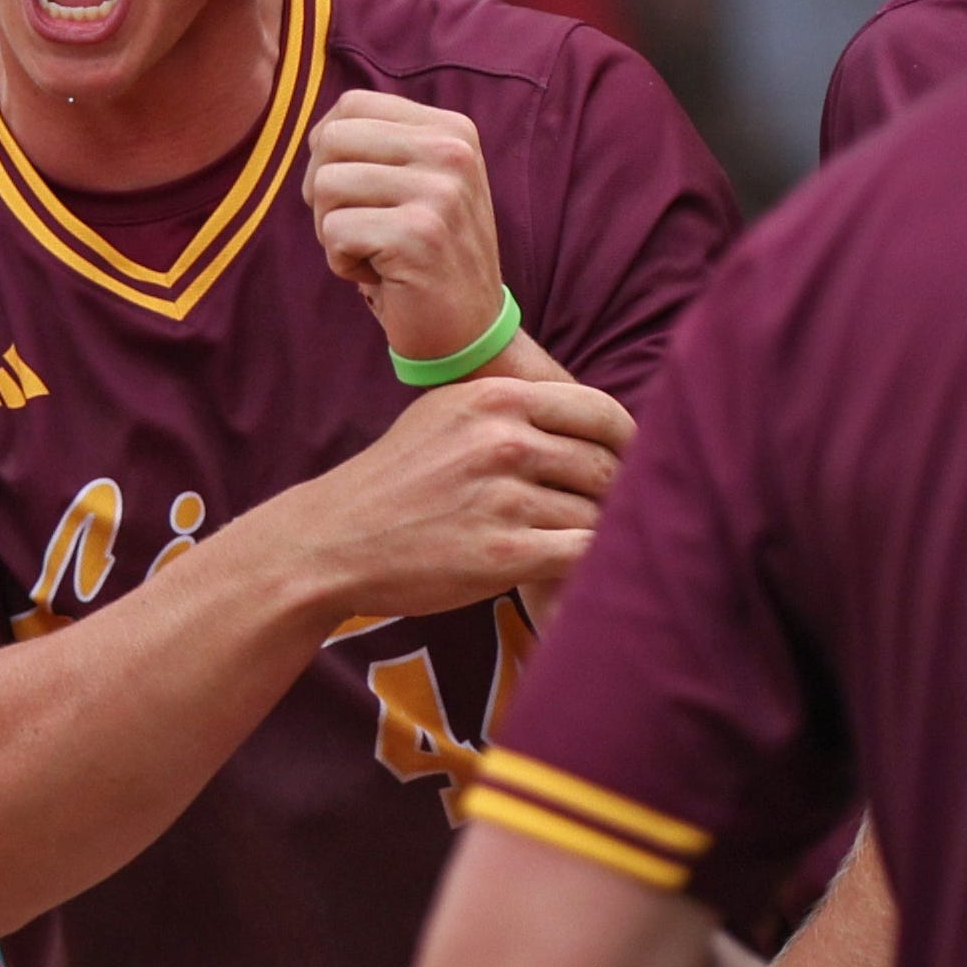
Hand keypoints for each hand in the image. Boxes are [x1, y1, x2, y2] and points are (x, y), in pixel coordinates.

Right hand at [261, 374, 632, 622]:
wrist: (333, 541)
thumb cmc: (395, 480)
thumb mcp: (445, 414)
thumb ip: (511, 407)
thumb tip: (587, 418)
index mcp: (495, 398)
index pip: (600, 411)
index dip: (628, 440)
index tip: (633, 462)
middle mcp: (504, 441)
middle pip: (606, 465)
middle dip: (615, 493)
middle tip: (610, 514)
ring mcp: (505, 499)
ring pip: (597, 513)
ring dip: (597, 533)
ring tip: (580, 545)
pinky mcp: (504, 555)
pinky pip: (582, 554)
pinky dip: (590, 564)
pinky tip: (573, 568)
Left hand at [306, 90, 511, 364]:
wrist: (468, 330)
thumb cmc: (426, 256)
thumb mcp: (419, 182)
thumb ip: (380, 145)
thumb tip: (318, 130)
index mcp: (451, 130)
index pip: (353, 105)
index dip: (329, 150)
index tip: (354, 191)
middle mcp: (452, 152)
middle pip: (331, 140)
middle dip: (324, 191)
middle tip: (359, 227)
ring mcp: (440, 192)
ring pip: (325, 185)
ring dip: (332, 230)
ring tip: (373, 251)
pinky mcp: (419, 235)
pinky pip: (335, 232)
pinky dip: (342, 263)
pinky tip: (381, 275)